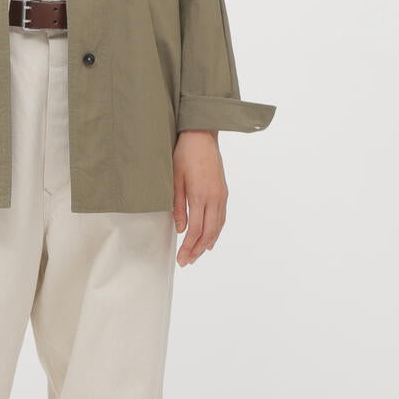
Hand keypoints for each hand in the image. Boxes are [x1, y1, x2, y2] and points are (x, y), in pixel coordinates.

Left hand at [172, 130, 227, 264]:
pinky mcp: (224, 192)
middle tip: (187, 262)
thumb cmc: (185, 154)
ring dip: (208, 243)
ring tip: (197, 255)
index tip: (181, 259)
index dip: (188, 247)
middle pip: (208, 233)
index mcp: (200, 195)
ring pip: (218, 227)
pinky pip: (222, 217)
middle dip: (198, 250)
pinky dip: (216, 231)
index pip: (195, 230)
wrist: (202, 136)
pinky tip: (211, 239)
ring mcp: (221, 195)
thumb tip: (180, 228)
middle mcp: (214, 198)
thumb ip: (177, 205)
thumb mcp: (174, 179)